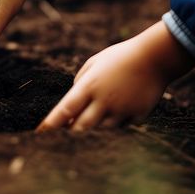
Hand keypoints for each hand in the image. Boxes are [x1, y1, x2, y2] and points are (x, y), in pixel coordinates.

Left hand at [37, 20, 194, 130]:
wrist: (155, 57)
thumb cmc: (120, 57)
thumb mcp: (95, 63)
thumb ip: (81, 82)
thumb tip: (73, 105)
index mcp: (90, 85)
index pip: (65, 109)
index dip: (50, 124)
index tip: (39, 134)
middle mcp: (104, 100)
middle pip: (80, 128)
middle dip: (70, 134)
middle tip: (63, 136)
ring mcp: (121, 110)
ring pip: (100, 131)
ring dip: (92, 131)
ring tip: (91, 124)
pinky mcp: (137, 116)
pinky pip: (121, 129)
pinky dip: (115, 126)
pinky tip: (117, 116)